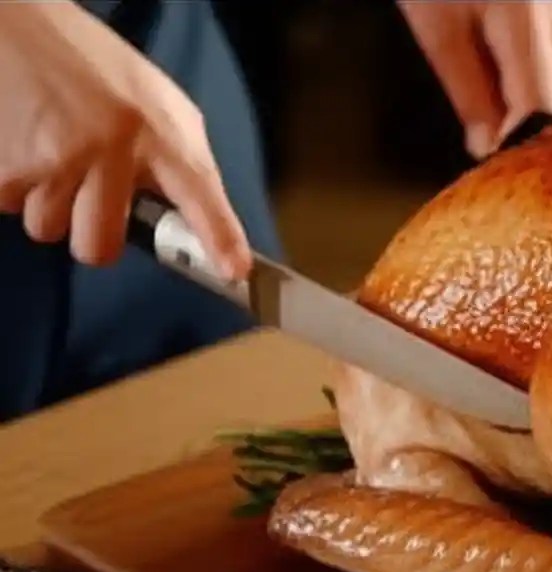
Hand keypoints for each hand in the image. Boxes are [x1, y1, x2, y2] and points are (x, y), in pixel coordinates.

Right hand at [0, 1, 250, 277]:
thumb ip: (175, 157)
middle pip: (100, 245)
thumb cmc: (91, 66)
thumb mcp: (155, 101)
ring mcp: (59, 157)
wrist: (20, 25)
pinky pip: (11, 206)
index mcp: (160, 130)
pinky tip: (25, 145)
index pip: (201, 192)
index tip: (233, 270)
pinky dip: (15, 185)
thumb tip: (190, 217)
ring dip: (49, 203)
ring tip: (53, 154)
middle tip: (90, 200)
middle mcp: (114, 147)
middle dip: (93, 235)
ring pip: (49, 228)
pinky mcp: (9, 163)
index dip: (220, 238)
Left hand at [398, 0, 551, 158]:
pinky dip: (516, 40)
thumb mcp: (436, 25)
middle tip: (460, 62)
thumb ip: (466, 89)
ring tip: (466, 26)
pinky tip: (483, 13)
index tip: (475, 120)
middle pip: (543, 87)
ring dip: (508, 65)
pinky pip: (546, 36)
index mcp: (529, 23)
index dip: (506, 120)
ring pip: (544, 63)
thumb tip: (485, 145)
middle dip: (504, 92)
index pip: (537, 104)